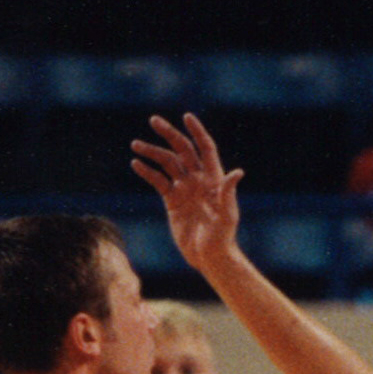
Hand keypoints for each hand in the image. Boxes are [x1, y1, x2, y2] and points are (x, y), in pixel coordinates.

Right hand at [131, 113, 244, 272]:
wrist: (208, 256)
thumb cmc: (223, 237)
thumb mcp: (227, 214)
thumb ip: (228, 193)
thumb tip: (237, 172)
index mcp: (214, 178)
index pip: (205, 148)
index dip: (197, 132)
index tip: (186, 117)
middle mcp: (198, 179)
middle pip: (182, 150)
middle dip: (169, 134)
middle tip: (153, 120)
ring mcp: (184, 188)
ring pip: (166, 163)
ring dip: (152, 152)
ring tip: (135, 145)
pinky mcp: (172, 200)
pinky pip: (158, 181)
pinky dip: (147, 172)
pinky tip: (136, 164)